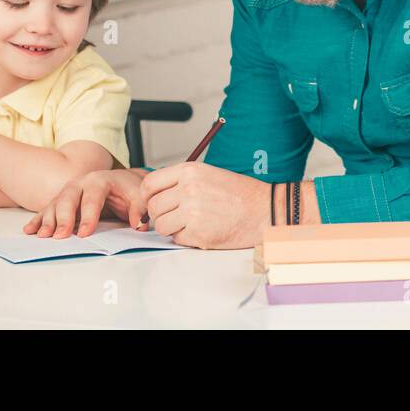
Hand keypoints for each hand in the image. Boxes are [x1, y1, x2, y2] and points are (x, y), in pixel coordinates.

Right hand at [22, 168, 149, 238]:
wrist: (120, 182)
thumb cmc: (128, 189)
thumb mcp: (138, 195)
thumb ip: (140, 208)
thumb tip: (140, 224)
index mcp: (100, 180)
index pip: (93, 197)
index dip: (88, 215)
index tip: (84, 233)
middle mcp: (81, 183)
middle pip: (68, 198)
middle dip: (63, 218)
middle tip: (60, 236)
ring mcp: (69, 192)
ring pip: (55, 204)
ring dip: (48, 220)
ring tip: (42, 236)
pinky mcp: (62, 201)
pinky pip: (47, 210)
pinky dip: (38, 220)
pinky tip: (30, 230)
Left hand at [140, 162, 269, 249]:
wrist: (263, 210)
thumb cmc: (240, 194)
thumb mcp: (209, 174)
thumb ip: (182, 181)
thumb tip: (157, 195)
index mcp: (190, 171)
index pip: (149, 184)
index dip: (146, 197)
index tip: (150, 203)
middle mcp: (188, 189)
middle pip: (153, 207)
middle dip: (160, 215)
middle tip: (173, 217)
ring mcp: (192, 211)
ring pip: (161, 226)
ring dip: (171, 228)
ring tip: (188, 224)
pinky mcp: (198, 233)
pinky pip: (177, 239)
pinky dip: (185, 238)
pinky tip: (201, 230)